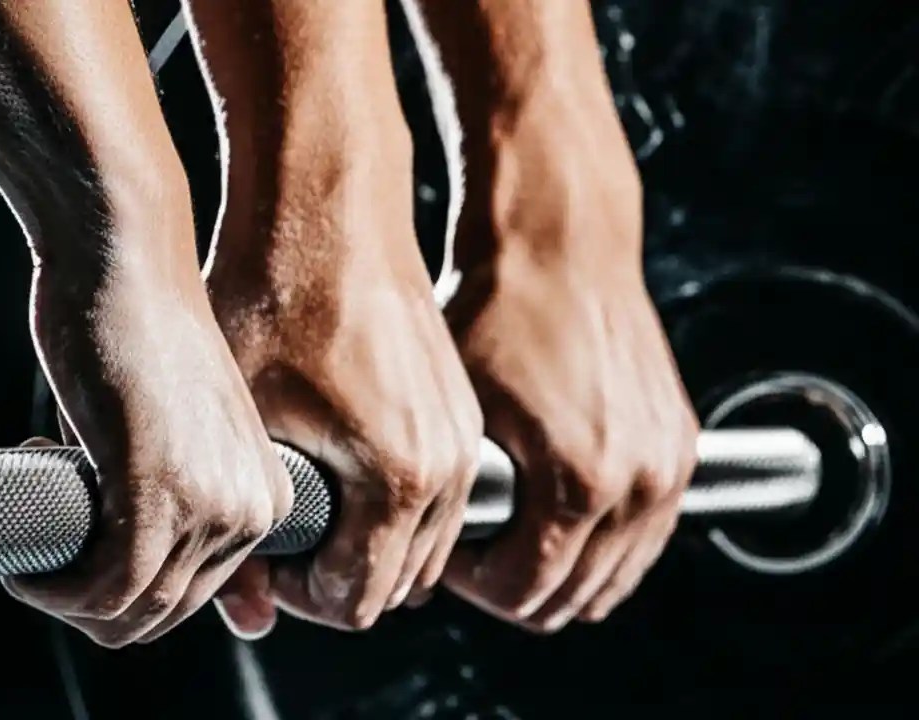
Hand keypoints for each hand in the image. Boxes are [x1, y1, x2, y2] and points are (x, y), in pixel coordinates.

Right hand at [3, 250, 293, 647]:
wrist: (126, 260)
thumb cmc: (134, 335)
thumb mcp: (174, 435)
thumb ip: (171, 508)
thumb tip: (129, 597)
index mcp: (268, 498)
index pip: (192, 597)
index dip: (120, 590)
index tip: (78, 544)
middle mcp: (254, 510)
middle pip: (162, 614)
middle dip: (88, 603)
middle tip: (47, 550)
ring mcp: (213, 505)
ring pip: (131, 611)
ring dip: (64, 598)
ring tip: (32, 549)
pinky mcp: (160, 493)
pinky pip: (108, 589)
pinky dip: (55, 591)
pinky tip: (25, 567)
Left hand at [206, 168, 482, 634]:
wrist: (326, 199)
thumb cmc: (274, 294)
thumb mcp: (246, 421)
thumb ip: (249, 533)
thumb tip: (246, 616)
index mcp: (401, 479)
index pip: (355, 601)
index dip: (295, 592)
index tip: (261, 552)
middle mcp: (453, 467)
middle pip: (398, 583)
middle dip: (336, 572)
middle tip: (283, 527)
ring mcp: (470, 434)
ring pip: (426, 543)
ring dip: (371, 542)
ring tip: (313, 497)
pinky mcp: (468, 406)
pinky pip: (444, 495)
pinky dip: (399, 504)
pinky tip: (348, 463)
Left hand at [439, 106, 698, 632]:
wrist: (558, 238)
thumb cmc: (493, 310)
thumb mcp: (454, 412)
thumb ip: (447, 501)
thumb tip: (419, 560)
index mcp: (580, 481)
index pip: (519, 593)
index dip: (467, 581)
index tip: (440, 546)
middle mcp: (641, 482)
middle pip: (568, 598)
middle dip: (507, 583)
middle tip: (465, 543)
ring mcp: (671, 466)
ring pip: (611, 579)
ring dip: (553, 572)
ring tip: (502, 530)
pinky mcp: (683, 446)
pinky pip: (644, 538)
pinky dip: (598, 546)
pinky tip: (549, 521)